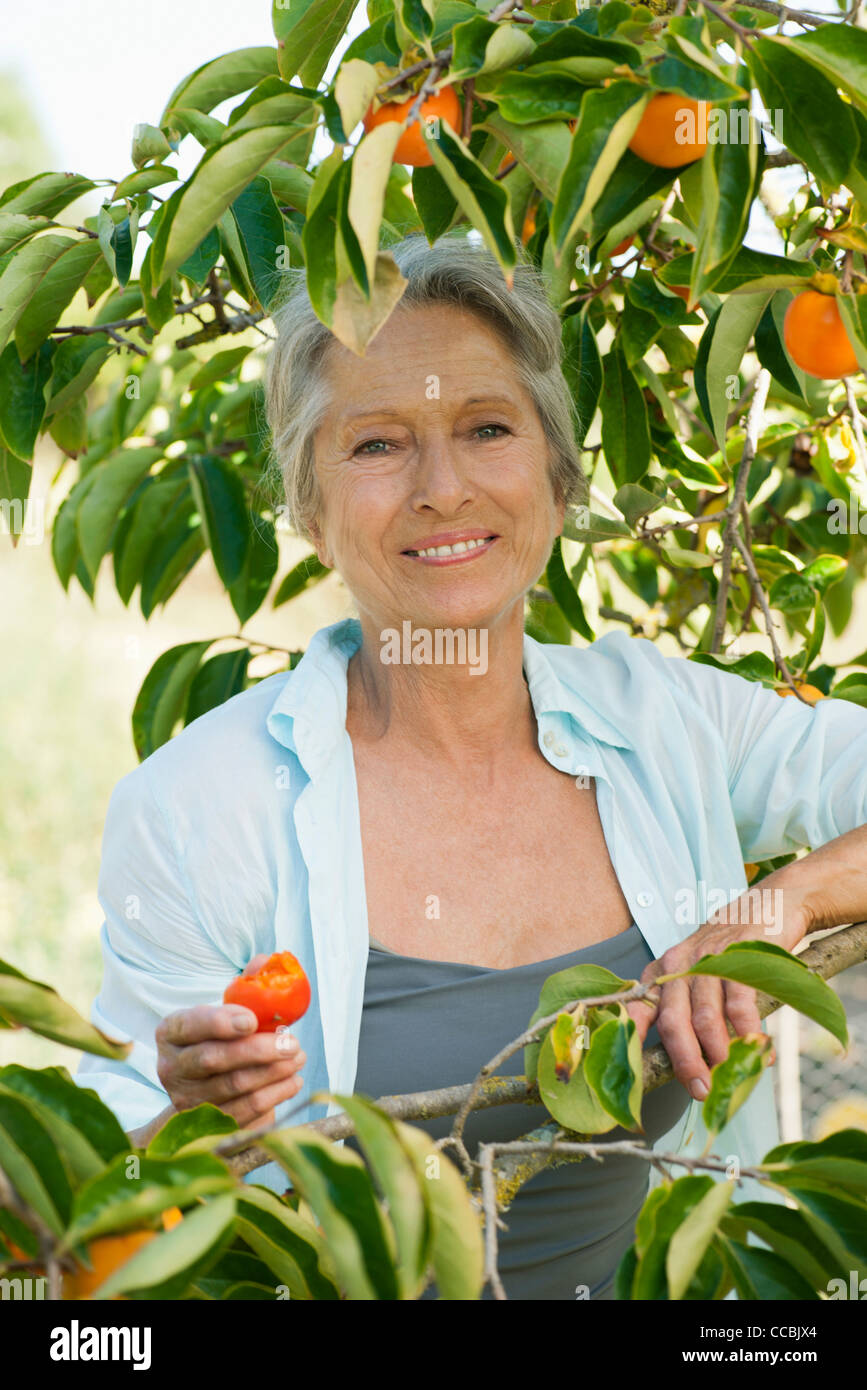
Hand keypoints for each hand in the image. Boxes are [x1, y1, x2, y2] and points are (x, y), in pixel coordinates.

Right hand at [155, 954, 306, 1126]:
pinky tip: (292, 1081)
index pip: (191, 1025)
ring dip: (273, 1072)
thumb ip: (248, 982)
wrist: (206, 1089)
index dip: (221, 1022)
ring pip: (234, 1086)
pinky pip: (245, 1112)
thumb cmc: (223, 1038)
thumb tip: (267, 962)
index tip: (252, 1020)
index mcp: (171, 1032)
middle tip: (293, 1043)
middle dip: (259, 1050)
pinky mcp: (208, 1126)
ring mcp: (187, 1100)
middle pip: (214, 1059)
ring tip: (298, 1058)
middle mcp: (172, 1068)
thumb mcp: (229, 1008)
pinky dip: (274, 1095)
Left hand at [624, 883, 807, 1101]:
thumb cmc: (723, 954)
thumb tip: (687, 1068)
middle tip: (700, 1091)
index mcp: (660, 972)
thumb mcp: (693, 974)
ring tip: (729, 1077)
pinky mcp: (739, 959)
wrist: (763, 908)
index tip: (630, 1073)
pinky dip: (749, 1035)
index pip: (636, 1007)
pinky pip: (740, 1006)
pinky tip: (759, 1053)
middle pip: (672, 1022)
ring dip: (717, 1054)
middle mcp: (677, 965)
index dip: (630, 1040)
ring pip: (705, 1018)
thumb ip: (686, 1012)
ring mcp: (707, 961)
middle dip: (685, 1062)